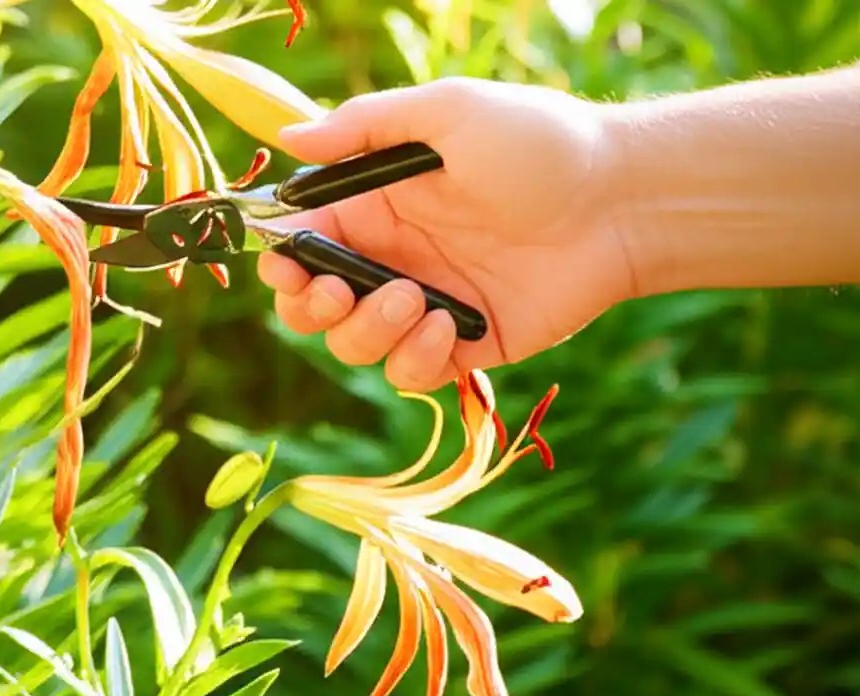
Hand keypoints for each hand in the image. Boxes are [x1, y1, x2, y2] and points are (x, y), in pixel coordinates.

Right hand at [259, 77, 636, 390]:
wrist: (622, 199)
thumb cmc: (537, 142)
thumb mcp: (448, 111)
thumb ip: (363, 126)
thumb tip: (285, 138)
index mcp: (375, 204)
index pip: (301, 245)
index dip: (282, 263)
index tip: (290, 264)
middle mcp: (391, 258)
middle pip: (313, 308)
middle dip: (310, 309)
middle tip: (342, 290)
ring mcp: (426, 305)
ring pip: (354, 346)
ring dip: (367, 331)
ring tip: (415, 300)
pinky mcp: (464, 346)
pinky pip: (410, 373)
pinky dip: (415, 360)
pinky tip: (448, 327)